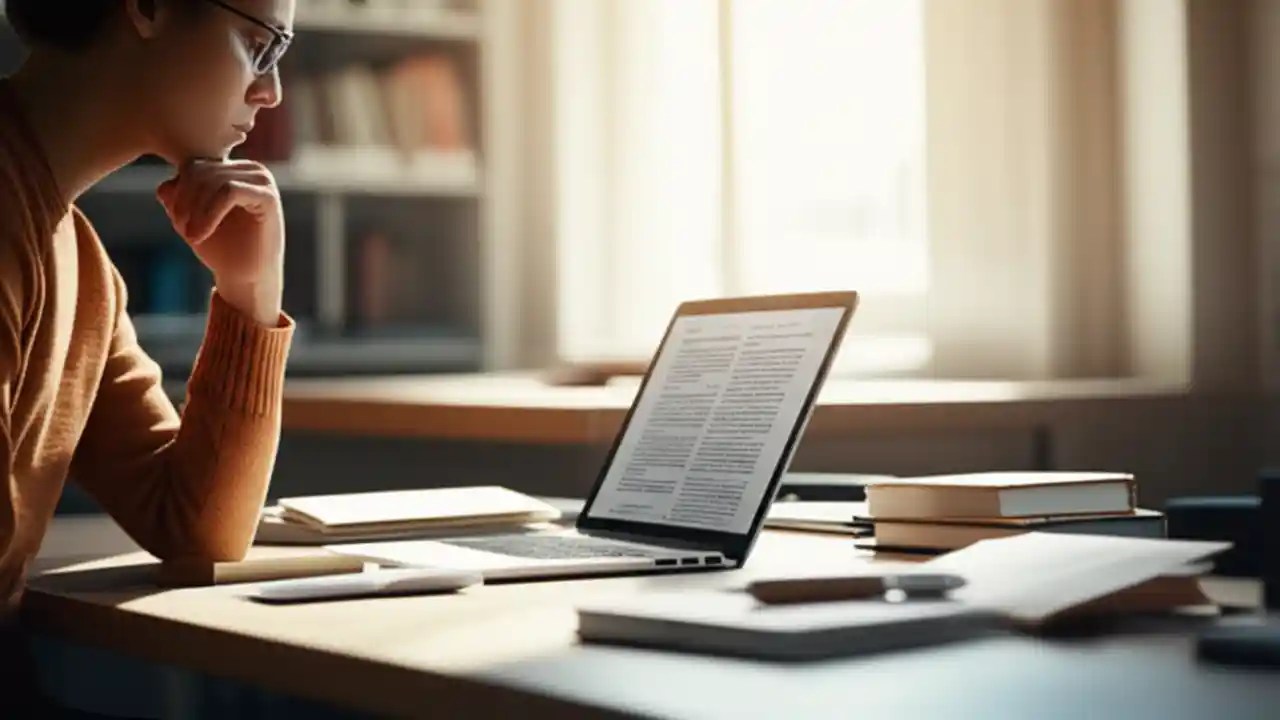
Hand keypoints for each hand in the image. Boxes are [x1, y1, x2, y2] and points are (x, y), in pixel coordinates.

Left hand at [157, 159, 285, 326]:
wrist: (248, 281)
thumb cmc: (223, 251)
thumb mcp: (191, 221)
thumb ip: (177, 200)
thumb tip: (165, 186)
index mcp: (234, 171)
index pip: (195, 164)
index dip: (179, 190)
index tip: (176, 220)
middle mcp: (251, 170)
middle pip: (201, 168)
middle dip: (185, 199)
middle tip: (180, 228)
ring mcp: (262, 182)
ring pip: (213, 179)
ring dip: (195, 209)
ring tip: (189, 236)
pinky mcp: (268, 197)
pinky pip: (229, 191)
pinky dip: (209, 214)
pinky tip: (200, 237)